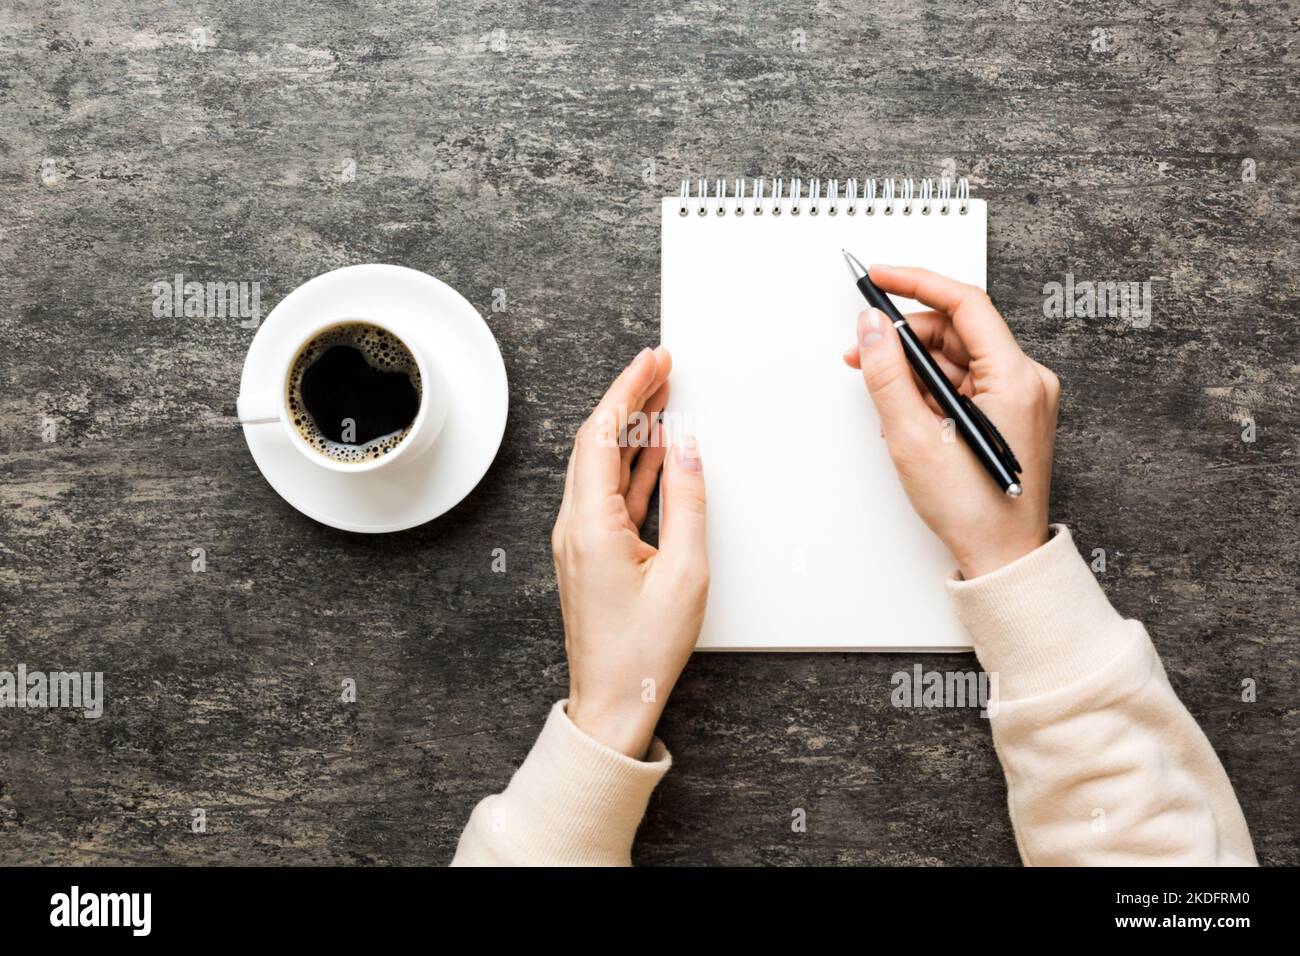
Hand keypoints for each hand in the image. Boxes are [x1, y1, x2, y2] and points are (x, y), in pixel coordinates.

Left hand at [552, 346, 707, 758]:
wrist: (613, 702)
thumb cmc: (643, 651)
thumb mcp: (684, 572)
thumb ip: (686, 502)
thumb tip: (686, 449)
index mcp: (589, 525)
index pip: (600, 435)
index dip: (626, 391)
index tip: (651, 361)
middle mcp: (575, 526)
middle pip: (597, 443)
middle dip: (629, 399)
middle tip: (660, 366)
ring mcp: (580, 540)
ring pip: (603, 466)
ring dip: (632, 429)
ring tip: (663, 396)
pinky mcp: (592, 553)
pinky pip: (611, 494)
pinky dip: (634, 465)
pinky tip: (657, 449)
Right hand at [843, 265, 1058, 578]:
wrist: (1002, 558)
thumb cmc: (973, 510)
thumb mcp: (913, 437)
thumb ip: (887, 374)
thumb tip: (872, 327)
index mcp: (1015, 379)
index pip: (965, 304)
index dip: (917, 282)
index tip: (880, 276)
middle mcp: (1027, 381)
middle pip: (958, 331)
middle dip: (906, 337)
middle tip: (862, 352)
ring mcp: (1021, 398)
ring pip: (957, 358)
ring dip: (914, 367)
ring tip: (884, 398)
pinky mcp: (1011, 413)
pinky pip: (964, 382)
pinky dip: (931, 389)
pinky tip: (907, 414)